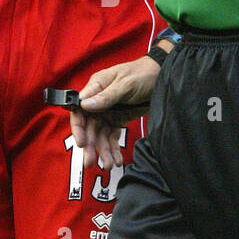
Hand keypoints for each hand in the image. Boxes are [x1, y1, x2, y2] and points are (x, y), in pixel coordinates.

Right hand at [69, 55, 160, 169]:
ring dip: (103, 151)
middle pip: (89, 127)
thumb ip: (105, 96)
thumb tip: (84, 105)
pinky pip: (112, 136)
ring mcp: (107, 111)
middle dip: (90, 146)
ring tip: (109, 165)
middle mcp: (98, 101)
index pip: (79, 110)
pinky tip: (116, 160)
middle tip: (90, 162)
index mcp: (95, 88)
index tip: (82, 143)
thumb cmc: (141, 73)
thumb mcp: (125, 84)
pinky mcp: (117, 119)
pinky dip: (113, 148)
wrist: (160, 76)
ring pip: (100, 135)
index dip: (78, 128)